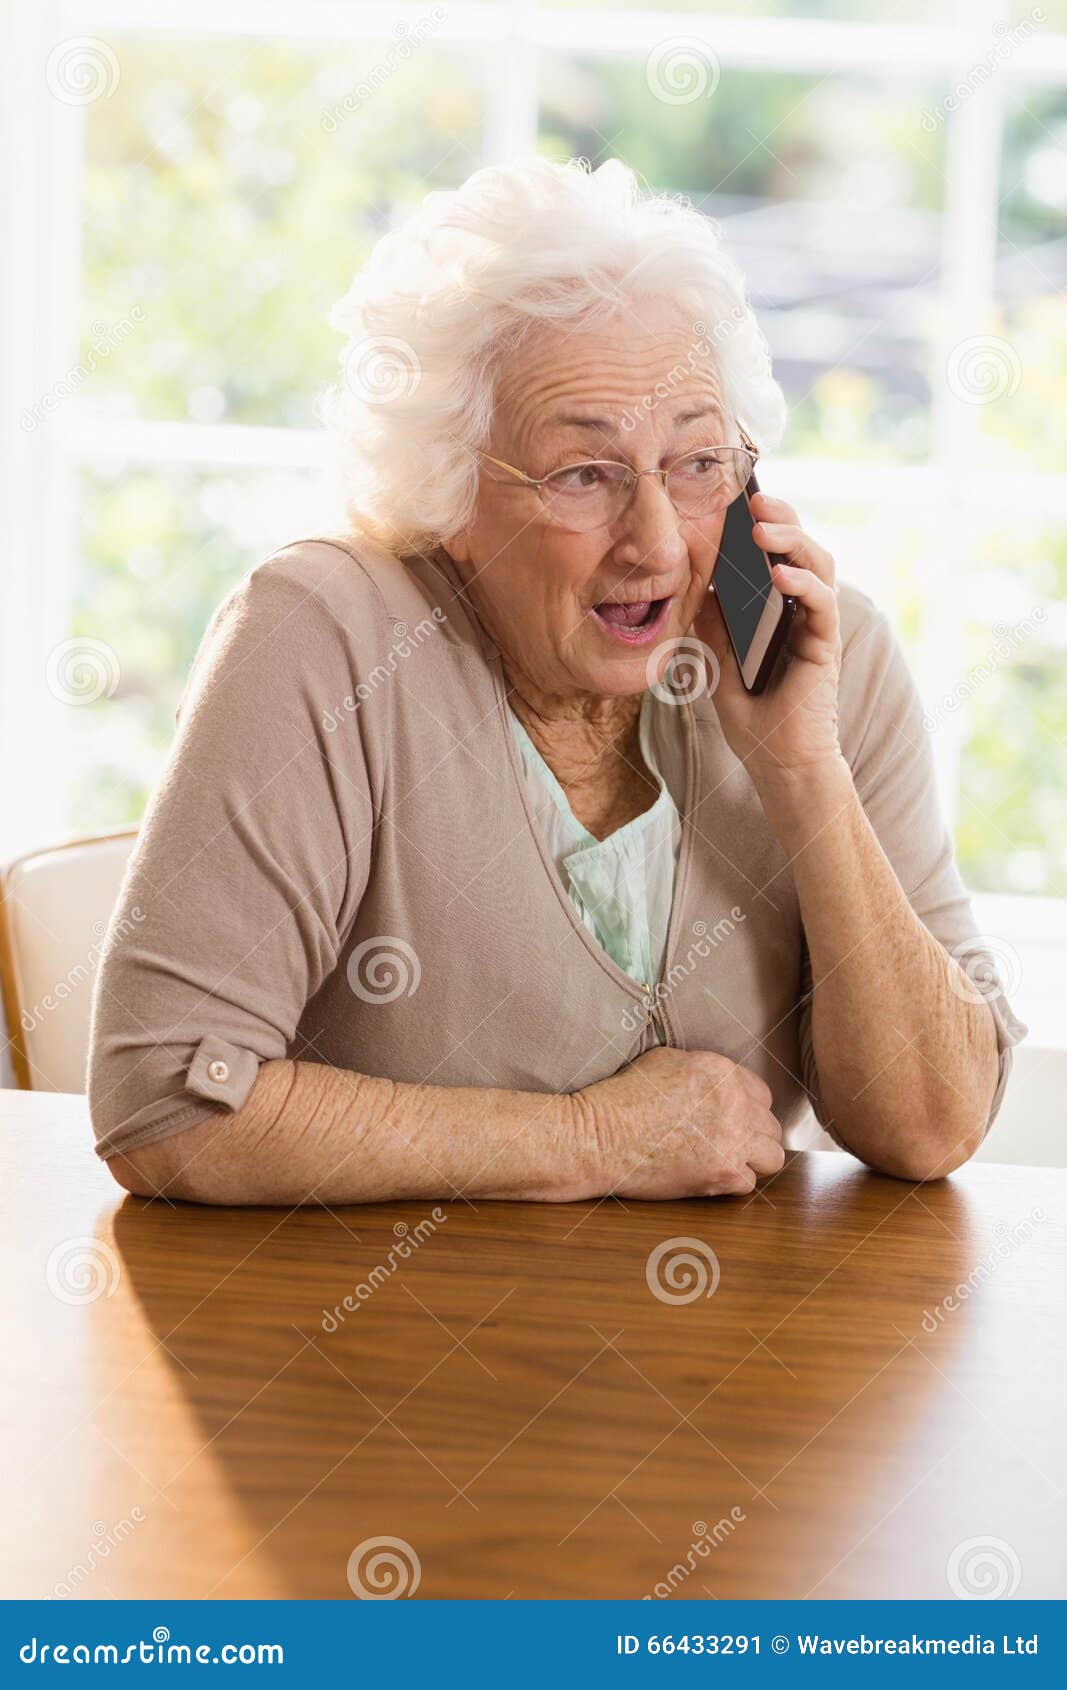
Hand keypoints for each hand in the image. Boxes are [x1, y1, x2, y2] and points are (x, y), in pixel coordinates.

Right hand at [575, 1046, 784, 1199]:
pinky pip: (749, 1183)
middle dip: (753, 1135)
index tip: (733, 1121)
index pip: (762, 1095)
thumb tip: (718, 1083)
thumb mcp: (664, 1061)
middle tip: (728, 1144)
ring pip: (772, 1156)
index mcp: (721, 1072)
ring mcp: (732, 1140)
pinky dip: (731, 1183)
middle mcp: (735, 1103)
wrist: (597, 1137)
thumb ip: (703, 1070)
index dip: (748, 1110)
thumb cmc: (620, 1098)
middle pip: (771, 1126)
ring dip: (752, 1160)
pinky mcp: (722, 1173)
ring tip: (726, 1161)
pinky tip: (709, 1176)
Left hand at [691, 492, 843, 792]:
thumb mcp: (717, 664)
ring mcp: (816, 628)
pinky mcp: (826, 649)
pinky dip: (804, 586)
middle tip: (754, 503)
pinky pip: (822, 606)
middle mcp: (801, 613)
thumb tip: (696, 585)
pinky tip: (780, 576)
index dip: (761, 527)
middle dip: (780, 521)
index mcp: (778, 611)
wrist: (778, 766)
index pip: (774, 556)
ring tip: (763, 529)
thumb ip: (712, 625)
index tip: (734, 503)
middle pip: (800, 550)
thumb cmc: (753, 721)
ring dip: (793, 543)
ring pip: (818, 567)